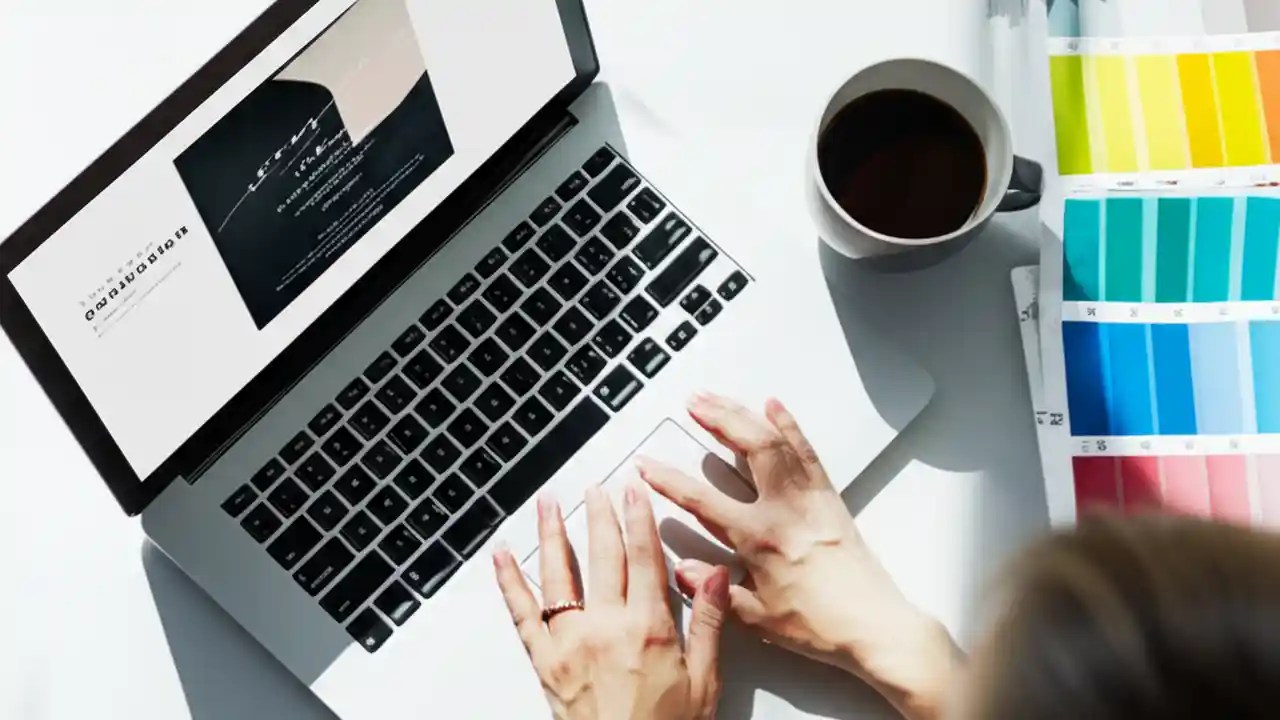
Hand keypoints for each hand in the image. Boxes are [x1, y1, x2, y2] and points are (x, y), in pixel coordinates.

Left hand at [493, 482, 729, 719]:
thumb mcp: (704, 682)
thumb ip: (708, 623)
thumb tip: (714, 573)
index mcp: (648, 629)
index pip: (644, 557)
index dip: (638, 518)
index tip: (634, 489)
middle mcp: (605, 628)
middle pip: (601, 556)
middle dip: (599, 516)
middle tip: (596, 487)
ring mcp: (570, 644)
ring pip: (558, 575)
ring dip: (552, 534)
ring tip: (549, 502)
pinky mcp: (544, 663)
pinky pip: (521, 614)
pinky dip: (509, 581)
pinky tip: (502, 555)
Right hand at [637, 393, 958, 719]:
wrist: (875, 626)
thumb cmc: (819, 627)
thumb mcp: (758, 619)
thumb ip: (716, 592)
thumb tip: (682, 570)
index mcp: (759, 539)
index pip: (702, 501)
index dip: (669, 481)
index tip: (645, 465)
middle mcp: (784, 509)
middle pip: (747, 449)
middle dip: (716, 420)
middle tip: (692, 403)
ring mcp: (809, 498)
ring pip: (775, 441)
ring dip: (744, 414)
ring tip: (718, 398)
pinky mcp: (829, 498)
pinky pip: (807, 452)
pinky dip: (789, 425)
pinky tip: (773, 405)